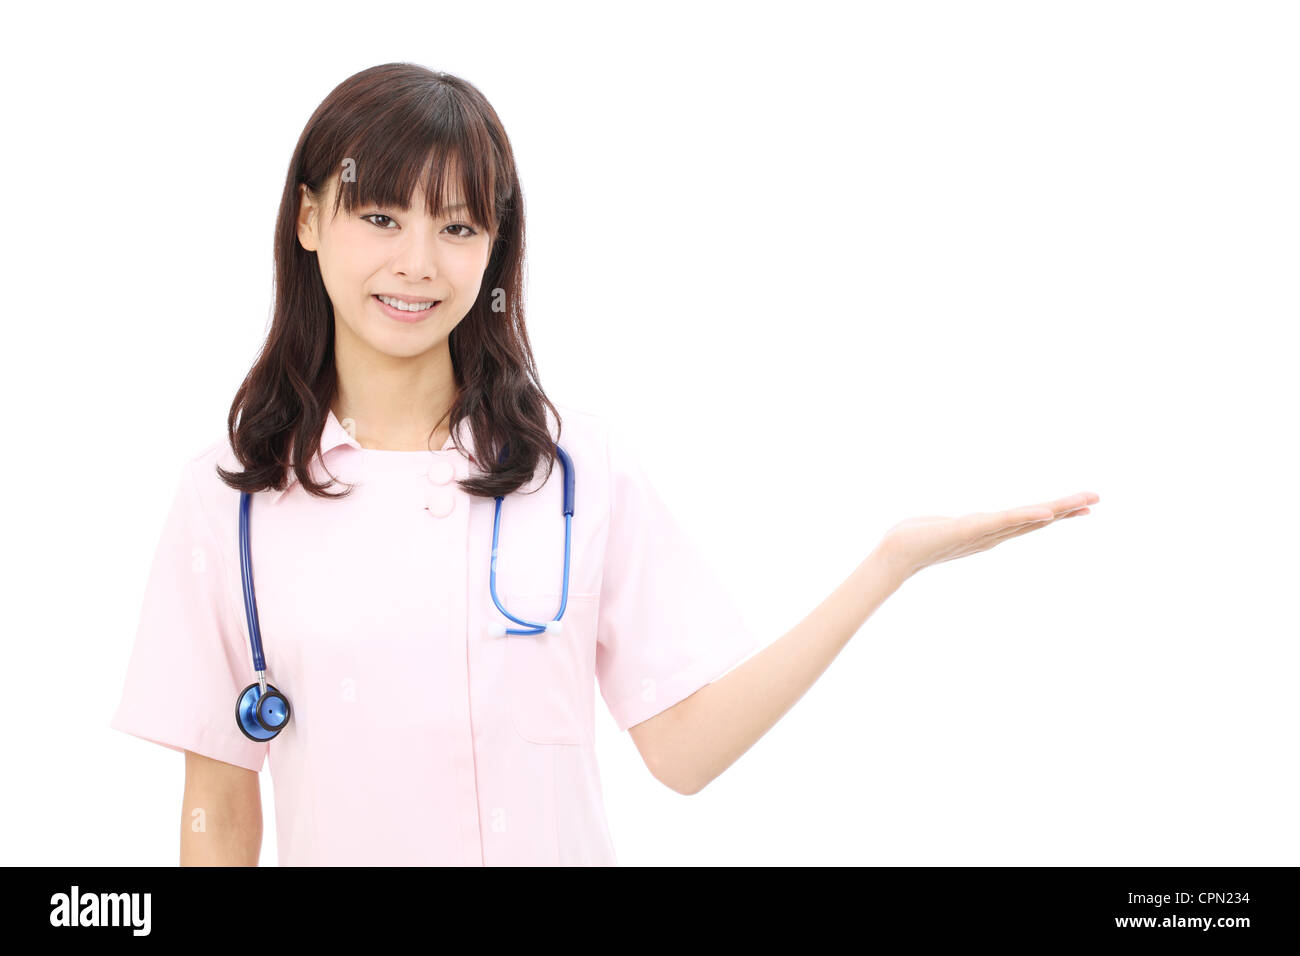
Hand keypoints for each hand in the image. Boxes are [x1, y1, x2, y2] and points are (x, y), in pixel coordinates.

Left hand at [874, 491, 1099, 583]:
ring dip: (1056, 510)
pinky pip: (1003, 522)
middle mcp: (992, 535)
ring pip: (1027, 520)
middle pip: (1036, 521)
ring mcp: (984, 534)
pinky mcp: (971, 530)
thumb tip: (957, 523)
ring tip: (1084, 502)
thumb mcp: (944, 527)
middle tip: (1097, 499)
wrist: (894, 554)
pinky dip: (1025, 517)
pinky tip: (1045, 512)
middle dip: (1067, 510)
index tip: (1083, 507)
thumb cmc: (913, 540)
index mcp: (988, 532)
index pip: (1029, 521)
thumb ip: (957, 525)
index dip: (1055, 513)